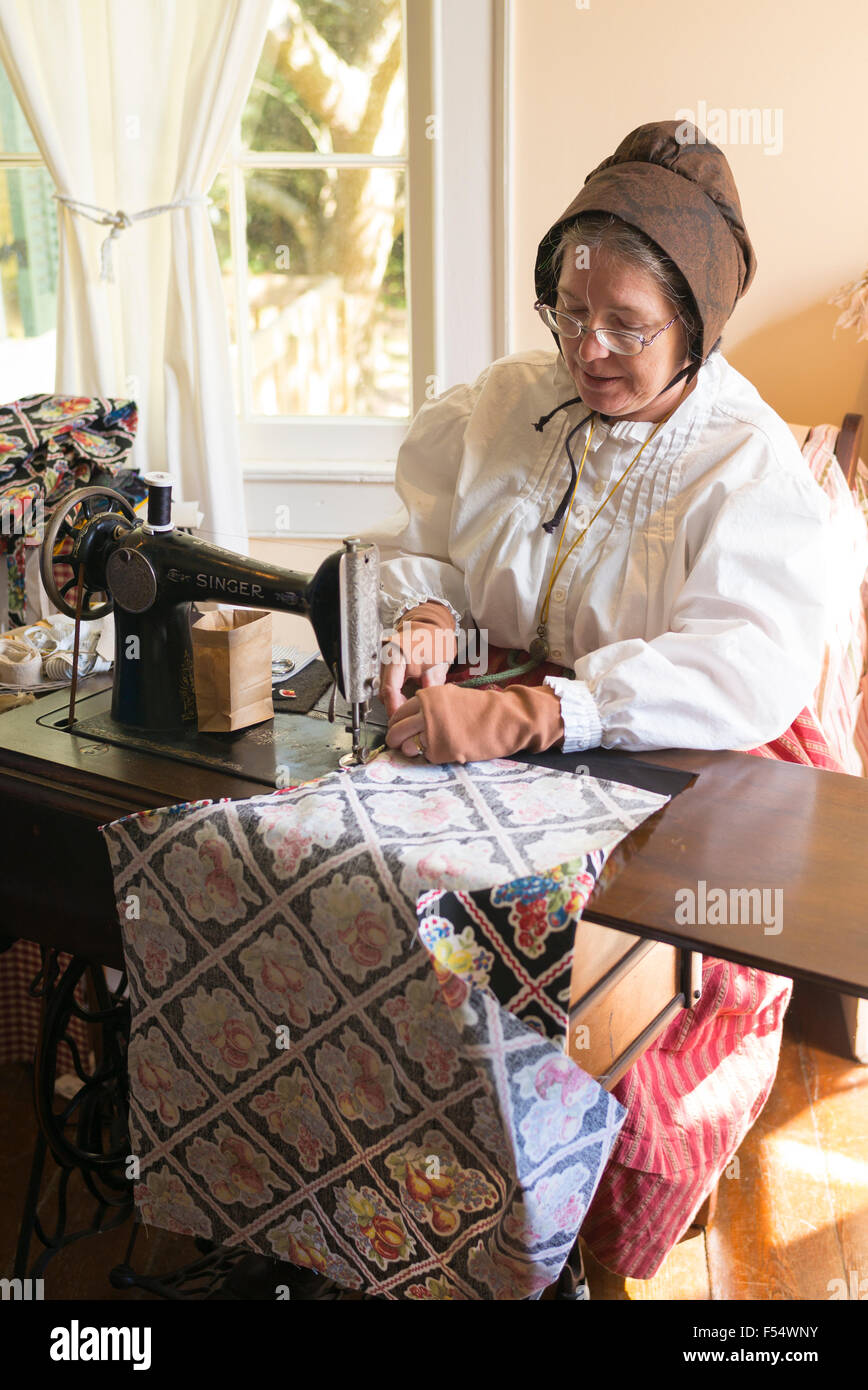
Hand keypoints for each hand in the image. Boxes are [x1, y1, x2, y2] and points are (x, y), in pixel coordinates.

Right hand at [378, 605, 457, 718]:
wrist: (430, 626)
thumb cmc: (435, 640)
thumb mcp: (438, 664)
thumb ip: (432, 685)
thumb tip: (425, 704)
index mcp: (398, 655)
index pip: (390, 689)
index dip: (395, 707)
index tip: (401, 718)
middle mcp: (386, 656)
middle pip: (383, 690)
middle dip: (395, 705)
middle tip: (408, 713)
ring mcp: (383, 658)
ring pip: (383, 688)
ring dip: (394, 699)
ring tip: (408, 703)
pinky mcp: (385, 661)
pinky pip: (385, 681)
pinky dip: (394, 691)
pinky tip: (405, 695)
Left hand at [386, 683, 564, 763]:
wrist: (503, 719)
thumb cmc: (481, 708)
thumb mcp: (452, 696)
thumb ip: (430, 705)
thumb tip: (411, 719)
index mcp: (428, 697)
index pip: (399, 712)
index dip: (395, 722)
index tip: (396, 728)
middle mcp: (426, 713)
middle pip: (397, 729)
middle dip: (394, 739)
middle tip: (396, 744)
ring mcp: (433, 733)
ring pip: (407, 745)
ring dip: (408, 749)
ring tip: (414, 750)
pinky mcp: (441, 750)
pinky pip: (426, 756)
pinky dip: (429, 756)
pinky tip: (439, 751)